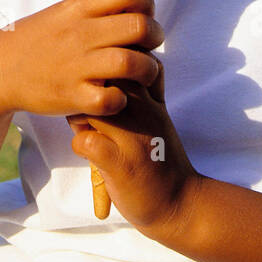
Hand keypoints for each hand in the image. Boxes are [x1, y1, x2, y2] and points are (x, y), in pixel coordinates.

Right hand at [0, 0, 163, 120]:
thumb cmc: (37, 39)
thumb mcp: (62, 12)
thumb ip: (95, 7)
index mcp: (78, 8)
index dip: (146, 3)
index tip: (145, 14)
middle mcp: (80, 33)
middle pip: (139, 26)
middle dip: (155, 35)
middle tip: (151, 44)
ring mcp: (76, 65)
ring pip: (132, 63)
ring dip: (147, 70)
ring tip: (144, 73)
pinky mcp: (72, 96)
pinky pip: (112, 99)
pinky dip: (121, 101)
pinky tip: (117, 98)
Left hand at [67, 56, 201, 239]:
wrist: (181, 203)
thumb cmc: (162, 157)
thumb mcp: (160, 115)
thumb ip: (147, 88)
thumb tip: (131, 58)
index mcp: (152, 100)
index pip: (126, 60)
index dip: (104, 66)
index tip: (98, 85)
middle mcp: (145, 114)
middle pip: (107, 78)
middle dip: (86, 88)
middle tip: (85, 108)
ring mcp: (133, 138)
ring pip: (93, 107)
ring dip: (80, 117)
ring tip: (85, 130)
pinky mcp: (121, 165)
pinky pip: (88, 143)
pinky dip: (80, 144)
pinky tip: (88, 152)